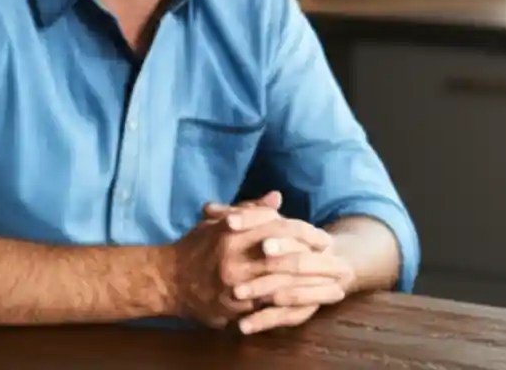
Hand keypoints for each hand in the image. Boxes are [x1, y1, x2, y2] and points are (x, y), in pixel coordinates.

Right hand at [166, 194, 338, 329]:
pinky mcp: (234, 309)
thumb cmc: (197, 246)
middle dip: (318, 263)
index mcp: (234, 233)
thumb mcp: (221, 221)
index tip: (325, 239)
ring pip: (283, 285)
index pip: (282, 229)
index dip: (307, 233)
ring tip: (336, 287)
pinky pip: (270, 308)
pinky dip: (294, 305)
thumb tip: (277, 197)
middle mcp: (236, 260)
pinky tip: (313, 304)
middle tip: (339, 264)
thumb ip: (250, 210)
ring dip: (313, 287)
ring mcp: (235, 287)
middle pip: (288, 259)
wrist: (166, 281)